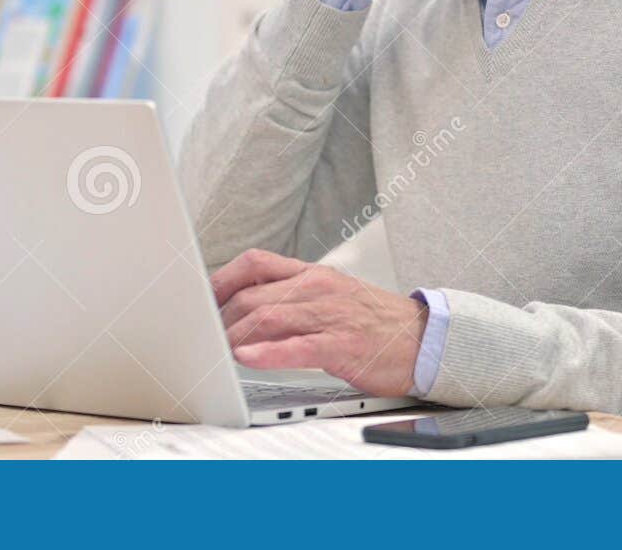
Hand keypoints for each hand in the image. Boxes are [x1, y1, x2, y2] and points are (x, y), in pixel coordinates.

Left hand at [212, 248, 427, 396]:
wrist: (424, 338)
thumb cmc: (373, 322)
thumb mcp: (328, 296)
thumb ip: (289, 297)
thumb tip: (243, 308)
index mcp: (311, 274)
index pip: (254, 263)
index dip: (219, 280)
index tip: (197, 299)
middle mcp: (317, 288)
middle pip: (252, 295)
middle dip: (219, 318)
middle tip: (201, 337)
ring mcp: (331, 315)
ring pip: (269, 317)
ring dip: (234, 335)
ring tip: (214, 350)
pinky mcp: (344, 344)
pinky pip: (299, 346)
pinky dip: (268, 352)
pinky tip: (247, 357)